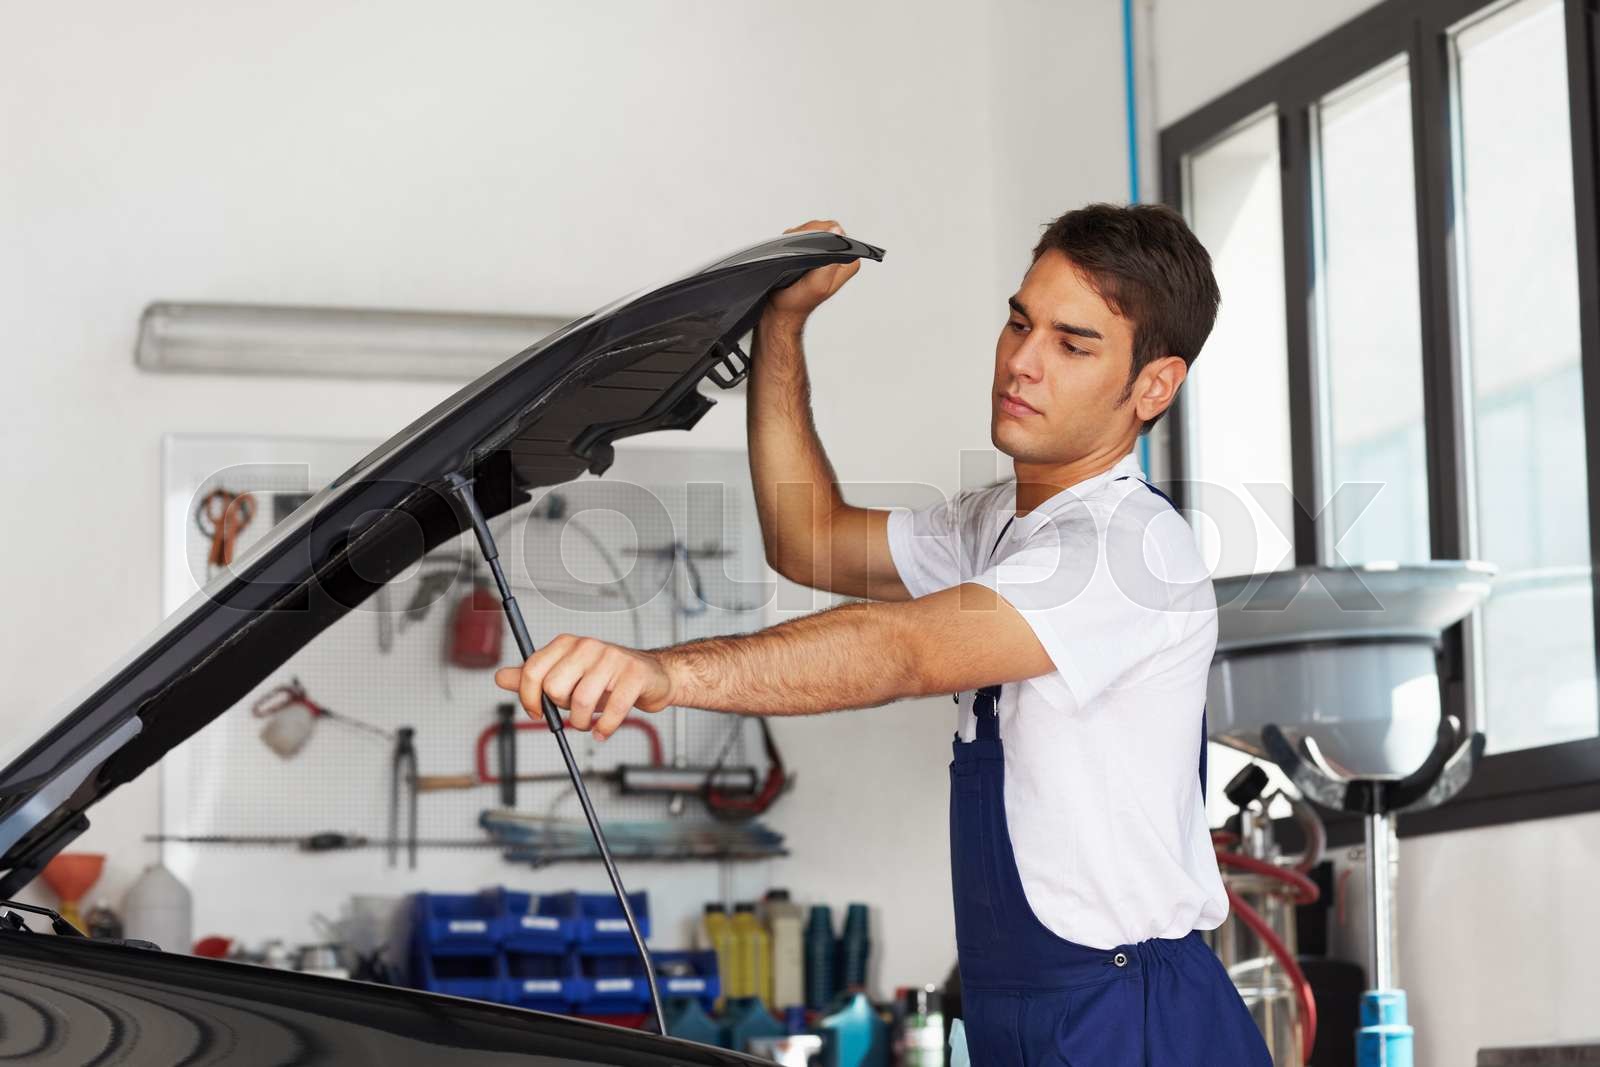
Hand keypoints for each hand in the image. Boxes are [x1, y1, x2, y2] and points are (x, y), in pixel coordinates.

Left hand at [494, 635, 675, 738]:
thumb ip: (533, 677)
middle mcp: (588, 646)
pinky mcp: (634, 675)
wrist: (653, 676)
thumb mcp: (566, 676)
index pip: (532, 670)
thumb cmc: (607, 678)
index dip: (528, 698)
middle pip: (554, 687)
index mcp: (567, 644)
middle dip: (561, 709)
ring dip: (583, 723)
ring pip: (582, 701)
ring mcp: (612, 659)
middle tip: (573, 711)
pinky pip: (612, 710)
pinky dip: (605, 728)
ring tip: (588, 723)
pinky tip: (603, 731)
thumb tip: (501, 677)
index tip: (536, 712)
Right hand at [766, 219, 861, 320]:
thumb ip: (830, 258)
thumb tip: (836, 232)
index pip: (837, 233)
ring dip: (797, 239)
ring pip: (810, 229)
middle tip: (797, 254)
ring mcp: (823, 252)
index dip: (820, 235)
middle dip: (806, 236)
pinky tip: (788, 254)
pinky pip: (800, 235)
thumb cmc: (799, 302)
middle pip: (823, 227)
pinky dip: (791, 241)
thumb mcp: (818, 284)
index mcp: (847, 262)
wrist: (781, 309)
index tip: (808, 249)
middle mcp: (837, 255)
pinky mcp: (809, 251)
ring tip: (792, 256)